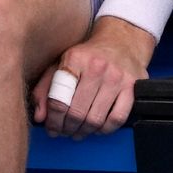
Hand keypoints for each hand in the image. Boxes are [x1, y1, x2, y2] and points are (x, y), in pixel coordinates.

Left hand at [32, 15, 154, 138]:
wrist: (121, 40)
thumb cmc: (87, 55)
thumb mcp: (60, 63)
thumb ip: (45, 89)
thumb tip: (39, 117)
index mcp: (74, 59)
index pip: (59, 99)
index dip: (53, 121)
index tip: (51, 128)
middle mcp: (96, 67)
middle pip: (77, 113)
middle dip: (67, 128)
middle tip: (64, 132)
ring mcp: (117, 78)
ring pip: (96, 119)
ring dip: (84, 131)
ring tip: (78, 131)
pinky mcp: (133, 87)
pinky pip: (117, 119)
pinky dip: (105, 129)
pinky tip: (97, 127)